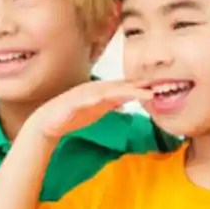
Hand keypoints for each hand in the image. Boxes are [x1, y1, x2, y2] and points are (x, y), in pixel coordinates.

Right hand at [28, 80, 151, 139]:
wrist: (48, 123)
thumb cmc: (72, 115)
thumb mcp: (98, 110)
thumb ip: (112, 103)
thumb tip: (127, 99)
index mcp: (102, 91)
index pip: (125, 88)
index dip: (143, 87)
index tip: (161, 88)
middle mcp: (95, 88)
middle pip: (122, 86)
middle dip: (140, 86)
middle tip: (160, 87)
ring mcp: (85, 94)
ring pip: (110, 90)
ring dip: (128, 91)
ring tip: (145, 93)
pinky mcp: (75, 101)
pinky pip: (91, 99)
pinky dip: (103, 98)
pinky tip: (114, 99)